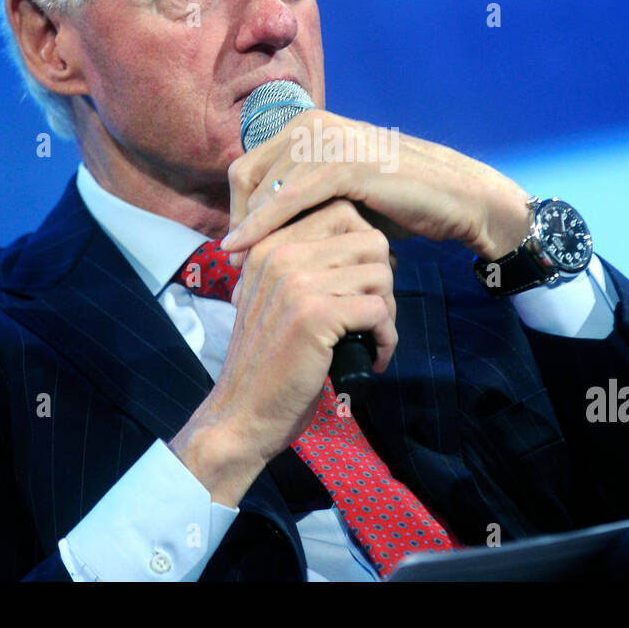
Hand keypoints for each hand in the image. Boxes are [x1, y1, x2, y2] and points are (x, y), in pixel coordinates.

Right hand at [169, 199, 396, 506]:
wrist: (241, 414)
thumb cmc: (269, 362)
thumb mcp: (277, 298)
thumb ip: (308, 264)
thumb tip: (367, 241)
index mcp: (269, 244)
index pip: (343, 212)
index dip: (365, 252)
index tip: (359, 290)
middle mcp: (280, 254)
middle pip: (370, 240)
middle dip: (383, 280)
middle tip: (372, 318)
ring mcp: (296, 282)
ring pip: (380, 273)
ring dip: (387, 310)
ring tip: (371, 338)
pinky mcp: (315, 315)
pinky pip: (379, 309)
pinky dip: (386, 338)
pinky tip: (373, 358)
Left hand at [221, 109, 532, 262]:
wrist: (455, 198)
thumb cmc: (398, 200)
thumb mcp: (340, 193)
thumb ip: (302, 196)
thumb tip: (257, 223)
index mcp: (309, 124)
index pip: (248, 166)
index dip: (235, 208)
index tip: (236, 247)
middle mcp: (314, 123)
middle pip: (247, 175)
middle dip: (236, 221)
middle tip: (233, 263)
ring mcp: (330, 138)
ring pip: (265, 186)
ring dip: (248, 229)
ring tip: (239, 266)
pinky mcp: (346, 162)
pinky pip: (290, 196)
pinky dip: (263, 224)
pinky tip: (246, 248)